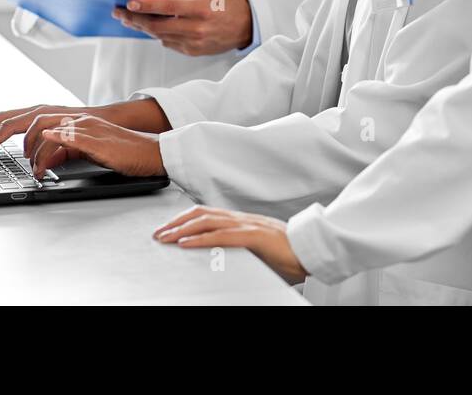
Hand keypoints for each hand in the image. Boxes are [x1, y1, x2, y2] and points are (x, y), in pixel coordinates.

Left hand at [0, 99, 169, 157]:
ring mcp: (78, 124)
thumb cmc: (115, 150)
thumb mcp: (79, 150)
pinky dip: (50, 140)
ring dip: (17, 141)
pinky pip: (65, 135)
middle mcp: (66, 116)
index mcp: (60, 118)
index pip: (19, 117)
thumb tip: (38, 161)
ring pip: (39, 123)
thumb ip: (58, 151)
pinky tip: (38, 143)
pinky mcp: (91, 136)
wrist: (145, 149)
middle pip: (20, 116)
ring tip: (2, 156)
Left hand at [112, 0, 253, 56]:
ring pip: (161, 37)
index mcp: (200, 9)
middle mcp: (196, 28)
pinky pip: (170, 44)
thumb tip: (163, 1)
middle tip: (120, 13)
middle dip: (136, 20)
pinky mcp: (194, 52)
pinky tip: (152, 28)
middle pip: (157, 26)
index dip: (146, 6)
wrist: (249, 25)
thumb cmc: (230, 2)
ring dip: (144, 28)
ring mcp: (194, 42)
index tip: (130, 4)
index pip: (166, 7)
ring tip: (130, 20)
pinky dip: (160, 35)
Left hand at [154, 206, 308, 284]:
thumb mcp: (258, 251)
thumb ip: (240, 250)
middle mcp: (242, 220)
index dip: (185, 219)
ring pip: (207, 222)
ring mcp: (248, 226)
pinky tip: (186, 244)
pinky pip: (221, 236)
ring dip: (182, 229)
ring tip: (165, 237)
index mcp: (242, 222)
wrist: (313, 249)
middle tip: (158, 233)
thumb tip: (223, 258)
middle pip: (201, 214)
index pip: (207, 215)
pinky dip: (200, 239)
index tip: (168, 229)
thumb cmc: (289, 253)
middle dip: (176, 222)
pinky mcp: (254, 237)